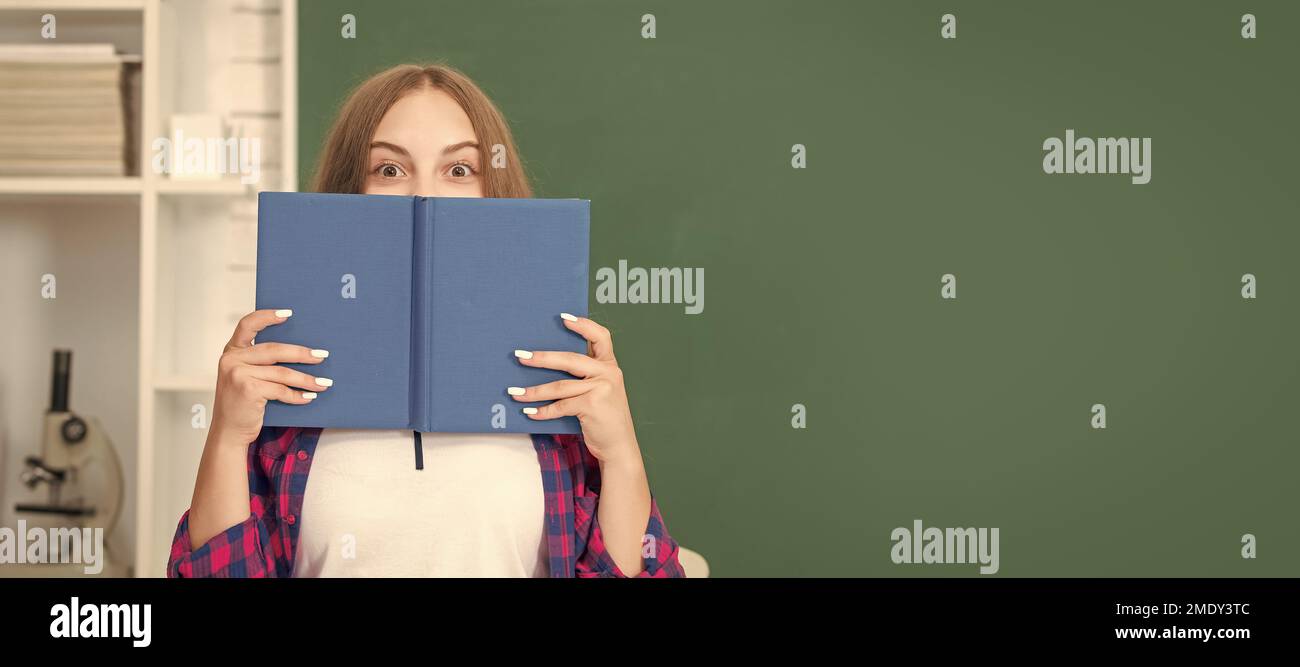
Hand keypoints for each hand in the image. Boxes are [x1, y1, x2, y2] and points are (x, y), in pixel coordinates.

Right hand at [211, 309, 332, 445]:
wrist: (229, 432)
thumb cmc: (244, 403)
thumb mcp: (246, 377)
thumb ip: (261, 363)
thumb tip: (301, 352)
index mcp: (232, 351)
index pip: (247, 325)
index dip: (267, 316)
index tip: (289, 314)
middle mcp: (231, 359)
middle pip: (274, 350)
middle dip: (302, 354)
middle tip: (322, 356)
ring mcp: (237, 374)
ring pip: (281, 372)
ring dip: (306, 379)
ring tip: (324, 383)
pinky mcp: (247, 389)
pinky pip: (280, 390)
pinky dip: (298, 395)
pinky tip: (310, 397)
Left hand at [511, 314, 640, 466]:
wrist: (620, 446)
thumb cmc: (605, 418)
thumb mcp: (602, 391)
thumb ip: (586, 376)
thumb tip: (548, 364)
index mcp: (610, 366)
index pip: (601, 336)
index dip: (583, 325)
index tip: (563, 318)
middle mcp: (608, 373)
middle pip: (570, 359)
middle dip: (542, 358)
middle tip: (520, 356)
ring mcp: (601, 389)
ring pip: (560, 385)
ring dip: (534, 390)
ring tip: (514, 391)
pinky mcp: (592, 406)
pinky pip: (561, 406)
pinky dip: (543, 411)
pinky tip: (529, 413)